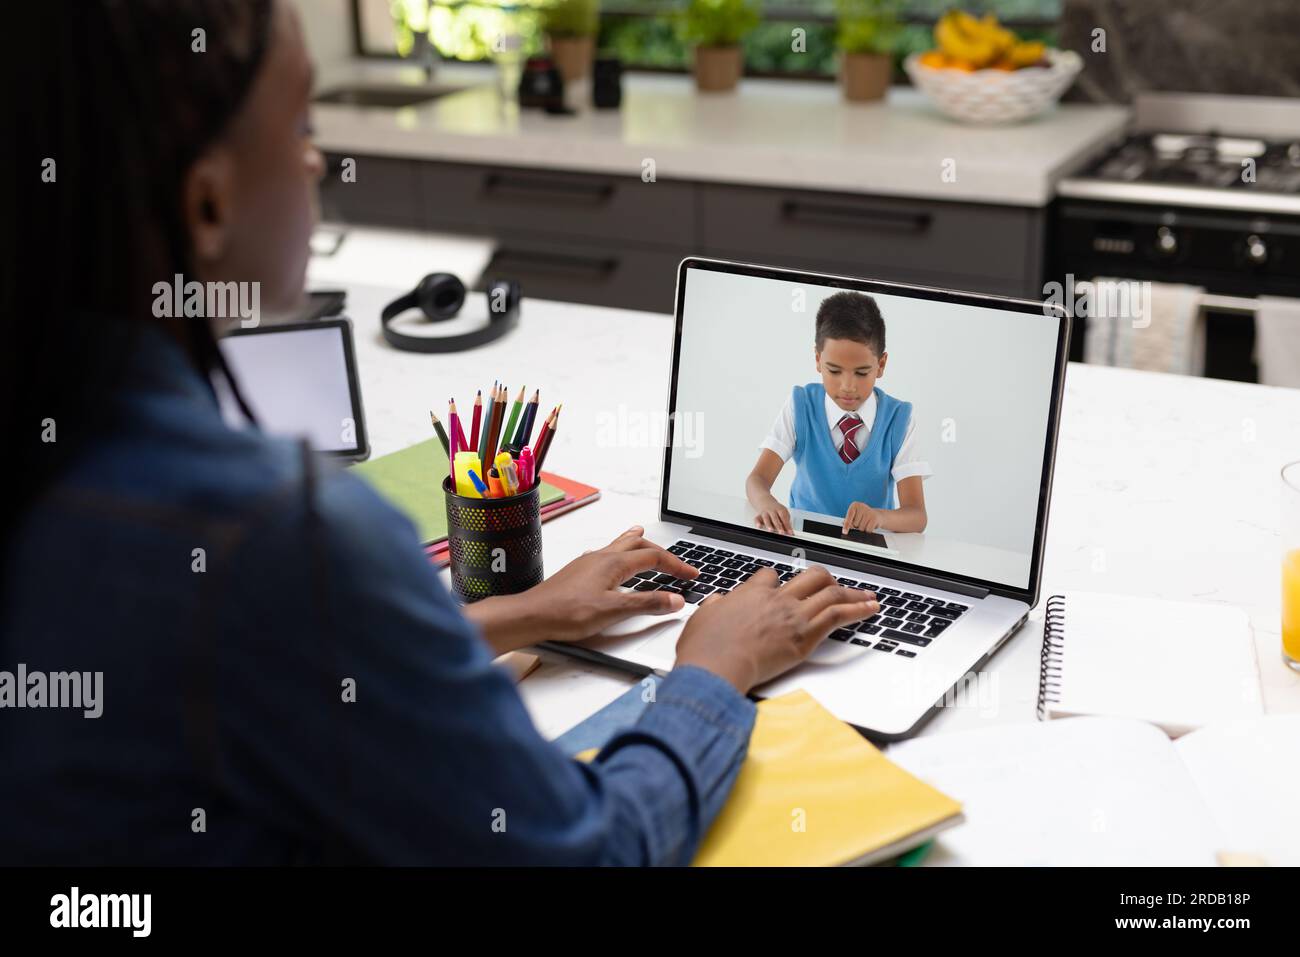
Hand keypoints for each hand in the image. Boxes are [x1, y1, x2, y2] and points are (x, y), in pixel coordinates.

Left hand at [507, 526, 697, 644]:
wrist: (532, 615)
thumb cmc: (567, 613)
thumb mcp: (614, 610)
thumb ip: (646, 604)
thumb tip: (675, 599)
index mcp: (614, 563)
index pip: (654, 558)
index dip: (676, 566)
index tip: (691, 575)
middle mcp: (602, 557)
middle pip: (637, 545)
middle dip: (660, 552)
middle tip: (676, 561)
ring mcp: (588, 562)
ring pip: (619, 546)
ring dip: (637, 543)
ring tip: (643, 536)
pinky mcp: (578, 571)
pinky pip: (605, 554)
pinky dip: (618, 552)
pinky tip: (612, 559)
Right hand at [675, 566, 879, 693]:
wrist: (715, 666)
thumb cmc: (705, 649)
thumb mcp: (703, 618)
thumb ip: (715, 607)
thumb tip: (719, 602)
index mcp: (750, 593)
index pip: (772, 576)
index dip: (779, 582)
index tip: (783, 588)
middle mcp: (775, 599)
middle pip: (810, 577)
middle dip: (826, 581)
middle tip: (835, 587)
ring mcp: (792, 616)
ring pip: (831, 593)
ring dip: (854, 594)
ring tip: (869, 596)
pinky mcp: (805, 637)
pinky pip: (838, 615)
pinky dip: (859, 610)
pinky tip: (871, 609)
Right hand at [753, 497, 792, 534]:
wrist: (765, 501)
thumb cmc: (776, 509)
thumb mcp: (783, 513)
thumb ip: (786, 522)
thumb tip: (789, 532)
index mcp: (780, 510)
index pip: (784, 518)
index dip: (787, 525)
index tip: (790, 532)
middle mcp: (772, 511)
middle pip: (775, 518)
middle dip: (779, 526)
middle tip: (781, 532)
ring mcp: (765, 513)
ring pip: (766, 518)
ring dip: (768, 524)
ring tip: (771, 530)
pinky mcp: (759, 516)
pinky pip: (757, 519)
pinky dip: (757, 522)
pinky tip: (759, 526)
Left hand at [843, 501, 883, 533]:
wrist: (878, 515)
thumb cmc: (863, 516)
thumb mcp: (854, 516)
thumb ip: (848, 521)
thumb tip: (844, 526)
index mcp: (855, 505)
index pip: (849, 517)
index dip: (846, 525)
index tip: (844, 532)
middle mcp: (862, 507)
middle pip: (855, 524)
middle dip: (857, 526)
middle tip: (862, 521)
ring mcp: (869, 512)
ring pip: (861, 528)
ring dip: (863, 529)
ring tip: (867, 523)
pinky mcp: (875, 518)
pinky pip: (868, 530)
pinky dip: (868, 530)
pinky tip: (871, 524)